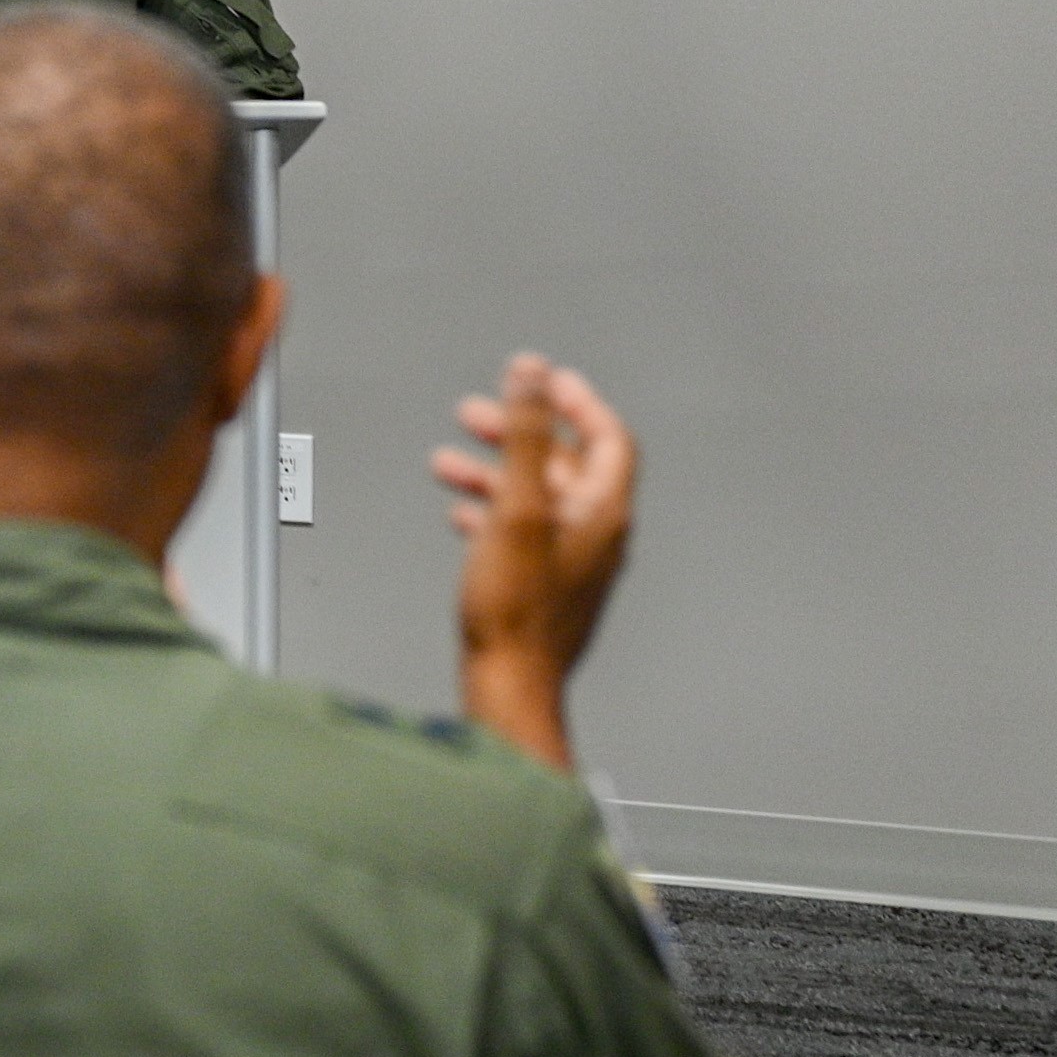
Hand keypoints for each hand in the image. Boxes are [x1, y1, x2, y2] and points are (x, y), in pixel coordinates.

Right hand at [432, 352, 636, 771]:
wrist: (511, 684)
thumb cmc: (516, 606)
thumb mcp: (517, 508)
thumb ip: (525, 436)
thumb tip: (532, 372)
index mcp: (602, 512)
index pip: (609, 438)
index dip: (578, 403)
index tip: (545, 382)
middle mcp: (596, 534)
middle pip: (564, 465)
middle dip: (519, 434)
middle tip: (476, 415)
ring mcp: (571, 563)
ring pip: (536, 500)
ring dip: (494, 473)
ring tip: (447, 463)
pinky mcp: (544, 588)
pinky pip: (522, 535)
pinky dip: (493, 514)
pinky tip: (462, 518)